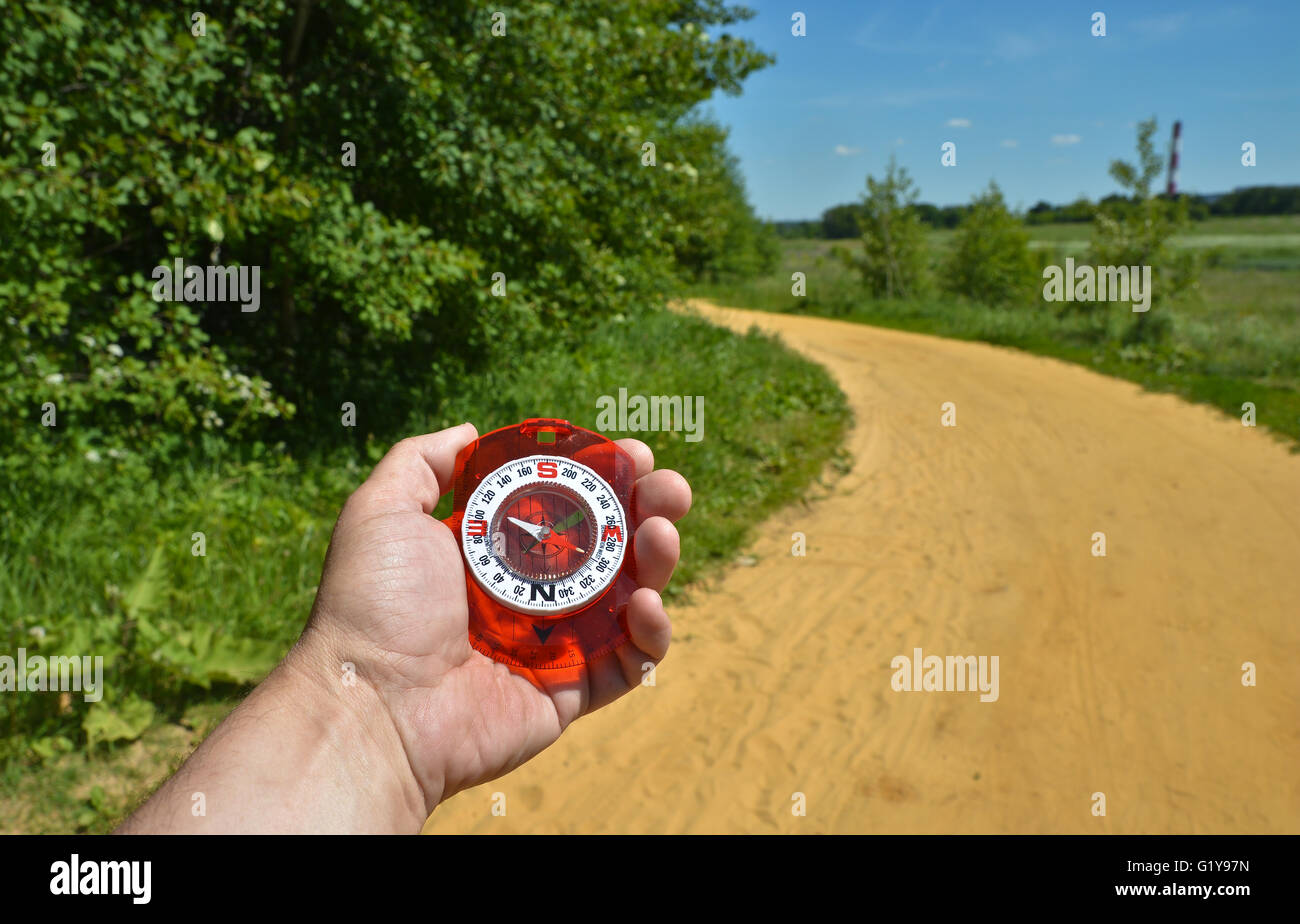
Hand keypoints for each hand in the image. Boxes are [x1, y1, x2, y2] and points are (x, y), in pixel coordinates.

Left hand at [304, 423, 690, 818]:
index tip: (632, 453)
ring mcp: (554, 644)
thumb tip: (469, 432)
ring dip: (658, 560)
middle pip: (608, 544)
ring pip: (629, 596)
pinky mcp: (570, 692)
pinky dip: (652, 635)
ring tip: (661, 535)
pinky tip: (645, 605)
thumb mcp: (381, 511)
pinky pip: (630, 663)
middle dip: (648, 510)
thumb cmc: (375, 606)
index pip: (565, 503)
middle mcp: (527, 592)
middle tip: (670, 489)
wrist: (373, 703)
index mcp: (492, 550)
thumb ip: (421, 462)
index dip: (604, 475)